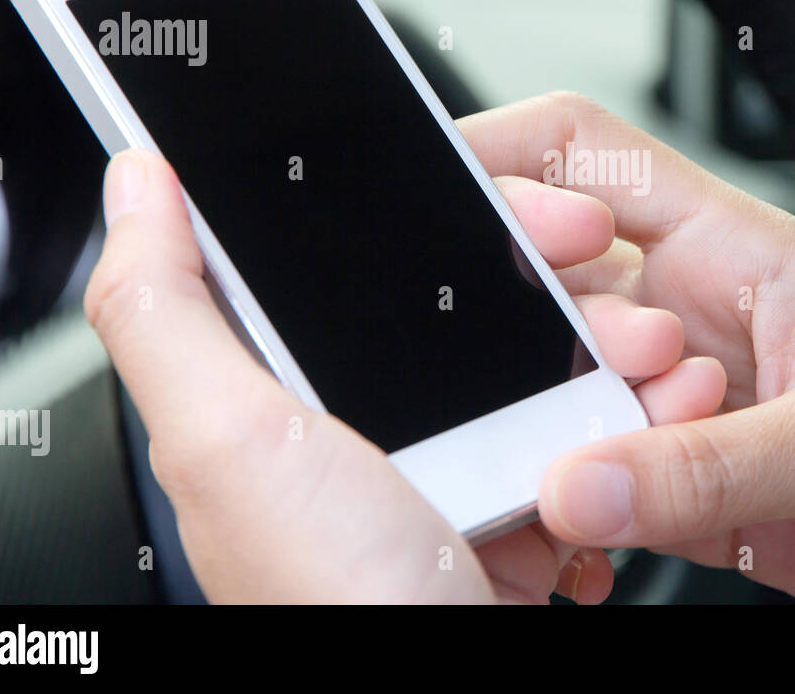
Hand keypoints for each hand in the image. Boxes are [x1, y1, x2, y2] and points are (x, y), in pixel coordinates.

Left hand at [84, 148, 725, 602]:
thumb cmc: (339, 608)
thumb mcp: (232, 447)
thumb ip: (168, 312)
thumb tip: (138, 184)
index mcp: (285, 400)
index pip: (362, 263)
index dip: (445, 218)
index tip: (522, 204)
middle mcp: (368, 432)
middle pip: (470, 309)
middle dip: (559, 286)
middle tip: (611, 293)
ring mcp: (449, 475)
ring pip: (540, 367)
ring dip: (612, 354)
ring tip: (656, 365)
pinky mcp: (516, 514)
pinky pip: (580, 440)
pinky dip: (627, 428)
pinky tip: (647, 422)